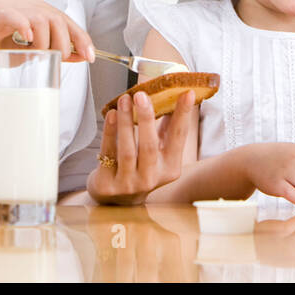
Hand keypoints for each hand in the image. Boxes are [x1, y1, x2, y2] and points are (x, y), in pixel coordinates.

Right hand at [0, 0, 94, 88]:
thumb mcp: (31, 52)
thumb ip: (55, 50)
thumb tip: (83, 54)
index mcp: (30, 4)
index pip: (63, 18)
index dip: (80, 36)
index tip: (91, 56)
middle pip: (56, 16)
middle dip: (65, 41)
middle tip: (60, 60)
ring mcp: (6, 2)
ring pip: (42, 18)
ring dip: (46, 42)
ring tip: (39, 57)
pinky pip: (17, 16)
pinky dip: (26, 29)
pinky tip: (27, 42)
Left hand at [88, 90, 195, 205]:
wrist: (118, 200)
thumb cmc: (141, 168)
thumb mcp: (159, 152)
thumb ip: (167, 129)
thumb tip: (175, 96)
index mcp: (170, 168)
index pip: (179, 137)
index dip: (183, 115)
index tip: (186, 94)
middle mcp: (151, 178)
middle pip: (149, 146)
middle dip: (145, 118)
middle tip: (141, 95)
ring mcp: (129, 184)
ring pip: (127, 150)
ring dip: (125, 122)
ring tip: (124, 100)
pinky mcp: (108, 184)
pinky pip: (108, 154)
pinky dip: (109, 132)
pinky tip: (112, 115)